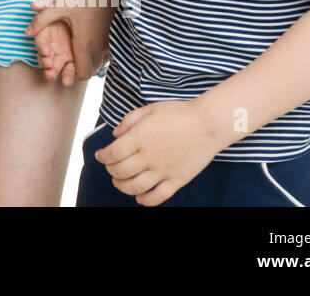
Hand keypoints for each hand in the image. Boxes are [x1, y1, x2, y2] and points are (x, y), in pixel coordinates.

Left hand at [25, 0, 115, 83]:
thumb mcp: (59, 5)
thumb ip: (41, 19)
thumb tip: (26, 32)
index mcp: (84, 43)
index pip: (82, 73)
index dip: (73, 74)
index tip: (64, 66)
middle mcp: (98, 47)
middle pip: (90, 72)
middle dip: (79, 71)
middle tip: (68, 62)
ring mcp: (108, 43)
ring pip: (99, 64)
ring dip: (88, 63)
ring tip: (77, 53)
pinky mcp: (112, 38)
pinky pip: (105, 55)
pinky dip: (97, 56)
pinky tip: (88, 45)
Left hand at [95, 101, 225, 205]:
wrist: (209, 123)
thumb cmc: (179, 113)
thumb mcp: (150, 109)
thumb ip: (129, 120)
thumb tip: (115, 135)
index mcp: (140, 138)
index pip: (112, 154)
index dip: (102, 156)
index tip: (100, 155)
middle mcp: (149, 156)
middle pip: (120, 171)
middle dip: (111, 170)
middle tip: (110, 167)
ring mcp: (163, 170)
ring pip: (135, 187)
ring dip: (122, 186)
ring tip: (119, 182)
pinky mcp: (177, 180)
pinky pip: (158, 197)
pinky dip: (145, 201)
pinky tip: (139, 198)